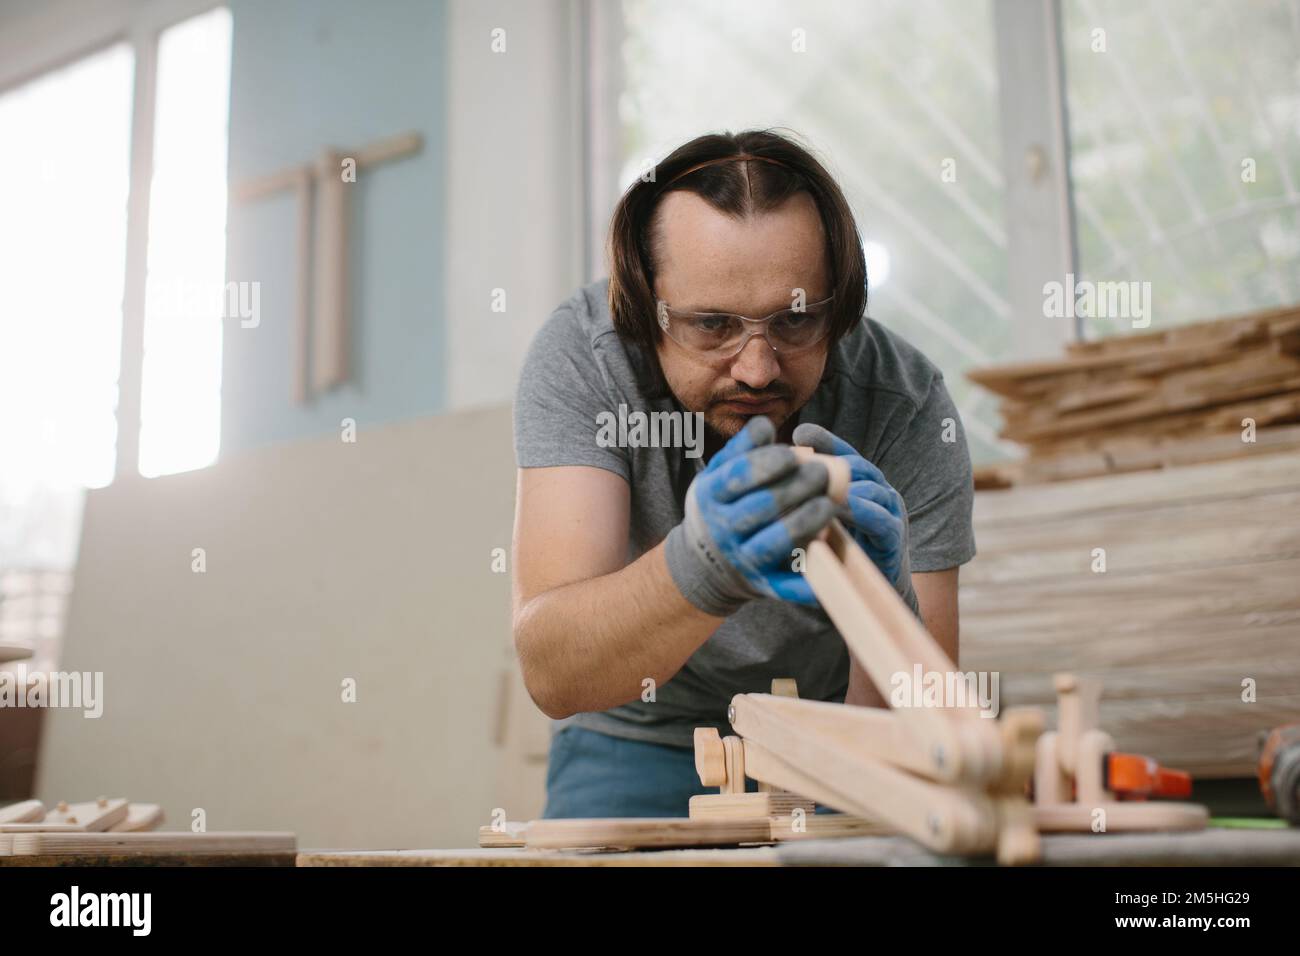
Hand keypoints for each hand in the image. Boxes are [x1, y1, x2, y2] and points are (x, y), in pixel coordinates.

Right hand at [665, 416, 835, 614]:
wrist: (705, 563)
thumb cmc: (723, 504)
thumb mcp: (721, 474)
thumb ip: (742, 450)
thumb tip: (764, 424)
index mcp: (710, 496)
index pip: (738, 476)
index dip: (768, 463)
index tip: (795, 453)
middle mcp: (722, 529)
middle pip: (761, 507)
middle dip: (795, 488)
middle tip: (824, 472)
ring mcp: (742, 559)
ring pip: (775, 542)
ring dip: (805, 522)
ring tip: (830, 504)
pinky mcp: (763, 584)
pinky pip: (787, 582)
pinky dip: (807, 573)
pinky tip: (829, 552)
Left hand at [792, 422, 914, 605]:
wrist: (868, 591)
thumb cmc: (840, 551)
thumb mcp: (820, 519)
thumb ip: (808, 497)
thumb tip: (777, 475)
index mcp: (861, 483)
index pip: (844, 454)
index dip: (825, 441)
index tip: (799, 433)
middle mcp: (879, 491)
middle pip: (856, 466)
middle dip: (829, 464)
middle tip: (801, 463)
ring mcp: (890, 512)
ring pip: (870, 488)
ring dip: (842, 486)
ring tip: (814, 486)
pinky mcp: (894, 537)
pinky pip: (879, 519)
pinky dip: (860, 512)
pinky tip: (838, 510)